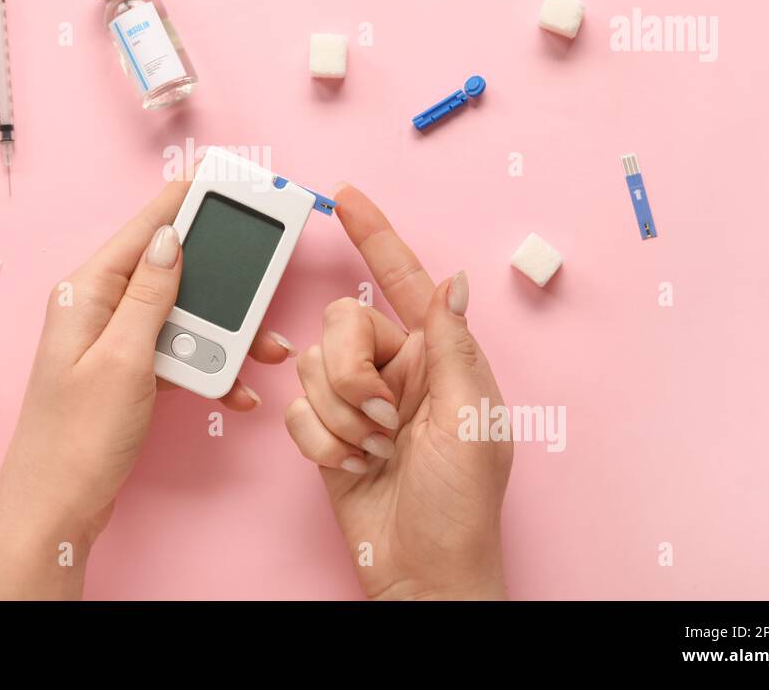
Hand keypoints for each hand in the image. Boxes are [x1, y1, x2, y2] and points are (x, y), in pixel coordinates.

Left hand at [0, 175, 294, 598]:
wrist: (56, 510)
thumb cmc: (77, 439)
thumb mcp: (123, 359)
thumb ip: (150, 296)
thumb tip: (170, 239)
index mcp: (87, 293)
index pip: (143, 231)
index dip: (181, 203)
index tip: (217, 179)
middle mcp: (97, 309)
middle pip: (171, 274)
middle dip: (221, 285)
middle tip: (264, 283)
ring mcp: (112, 343)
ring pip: (182, 318)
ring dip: (223, 335)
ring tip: (267, 351)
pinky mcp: (125, 374)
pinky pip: (177, 355)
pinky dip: (208, 369)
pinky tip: (238, 389)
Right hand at [284, 184, 512, 599]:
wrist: (420, 572)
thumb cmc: (461, 505)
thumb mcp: (471, 420)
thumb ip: (453, 346)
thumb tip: (453, 281)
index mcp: (438, 357)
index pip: (402, 281)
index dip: (376, 236)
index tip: (346, 196)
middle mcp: (395, 370)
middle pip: (340, 324)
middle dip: (351, 373)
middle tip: (383, 420)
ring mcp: (358, 401)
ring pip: (312, 365)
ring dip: (339, 416)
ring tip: (373, 452)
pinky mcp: (325, 431)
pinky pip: (297, 407)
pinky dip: (318, 440)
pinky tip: (349, 466)